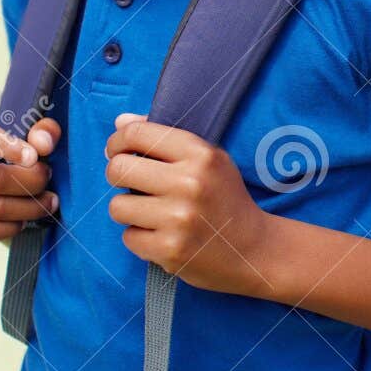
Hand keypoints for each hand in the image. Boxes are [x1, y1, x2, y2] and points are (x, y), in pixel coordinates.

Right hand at [0, 114, 60, 243]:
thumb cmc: (6, 154)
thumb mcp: (26, 135)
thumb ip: (42, 130)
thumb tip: (44, 143)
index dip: (6, 145)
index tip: (33, 157)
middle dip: (31, 184)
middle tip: (49, 185)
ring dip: (26, 209)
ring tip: (44, 204)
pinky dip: (7, 229)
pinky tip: (21, 221)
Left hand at [104, 114, 271, 296]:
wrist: (253, 249)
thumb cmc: (225, 200)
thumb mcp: (208, 160)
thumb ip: (165, 138)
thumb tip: (120, 121)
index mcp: (200, 154)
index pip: (137, 134)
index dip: (117, 141)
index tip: (117, 151)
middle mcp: (189, 183)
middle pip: (118, 169)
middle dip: (118, 176)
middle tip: (132, 184)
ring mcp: (179, 218)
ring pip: (117, 206)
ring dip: (129, 211)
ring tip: (152, 214)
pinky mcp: (170, 249)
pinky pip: (128, 237)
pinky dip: (140, 237)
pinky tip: (162, 235)